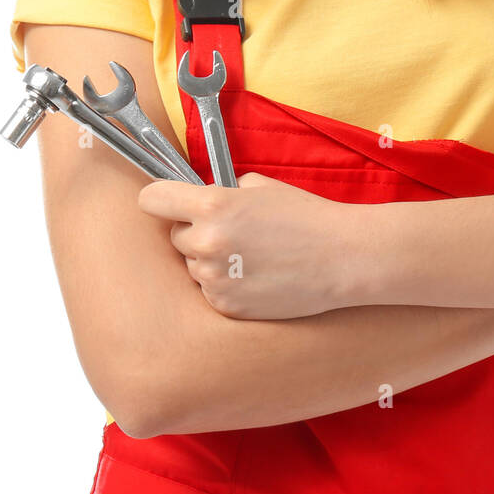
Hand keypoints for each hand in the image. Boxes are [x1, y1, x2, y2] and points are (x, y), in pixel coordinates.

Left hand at [136, 173, 358, 319]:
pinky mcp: (226, 307)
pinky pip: (210, 292)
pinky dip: (227, 285)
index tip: (167, 202)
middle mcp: (206, 243)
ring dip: (211, 261)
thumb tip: (202, 199)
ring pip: (193, 265)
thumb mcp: (261, 187)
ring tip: (251, 256)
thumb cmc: (306, 216)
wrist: (342, 257)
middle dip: (195, 232)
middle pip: (175, 236)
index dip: (159, 198)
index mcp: (212, 205)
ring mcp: (215, 279)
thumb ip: (224, 191)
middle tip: (230, 231)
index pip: (152, 200)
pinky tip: (257, 277)